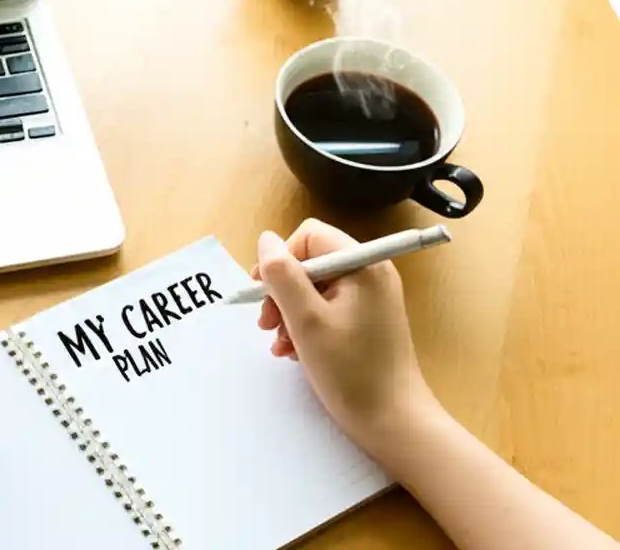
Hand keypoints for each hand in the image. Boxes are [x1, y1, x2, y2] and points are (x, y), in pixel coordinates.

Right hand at [253, 219, 442, 451]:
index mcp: (363, 265)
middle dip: (282, 290)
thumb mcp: (306, 320)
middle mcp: (371, 273)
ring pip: (314, 287)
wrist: (393, 420)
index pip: (309, 237)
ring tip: (280, 343)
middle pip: (310, 261)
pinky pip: (327, 308)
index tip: (264, 294)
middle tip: (266, 324)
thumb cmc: (350, 369)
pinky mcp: (367, 320)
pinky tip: (293, 351)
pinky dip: (305, 325)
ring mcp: (370, 298)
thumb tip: (266, 240)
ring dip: (289, 312)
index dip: (281, 261)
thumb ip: (282, 275)